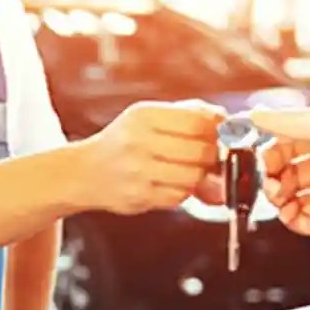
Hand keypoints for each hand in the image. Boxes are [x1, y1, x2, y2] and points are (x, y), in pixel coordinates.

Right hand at [77, 100, 225, 214]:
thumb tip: (224, 118)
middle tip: (208, 156)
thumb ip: (188, 112)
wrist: (85, 172)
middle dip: (211, 155)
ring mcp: (138, 172)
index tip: (219, 134)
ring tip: (188, 169)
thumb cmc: (125, 141)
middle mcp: (138, 142)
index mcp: (144, 116)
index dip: (216, 130)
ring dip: (198, 175)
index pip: (198, 122)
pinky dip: (182, 191)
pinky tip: (170, 183)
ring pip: (193, 176)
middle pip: (200, 151)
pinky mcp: (139, 197)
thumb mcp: (149, 116)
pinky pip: (179, 196)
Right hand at [249, 105, 309, 235]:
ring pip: (292, 197)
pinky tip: (289, 214)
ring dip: (279, 200)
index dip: (269, 152)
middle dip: (271, 177)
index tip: (260, 159)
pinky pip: (307, 221)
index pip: (284, 143)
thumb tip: (255, 114)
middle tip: (270, 182)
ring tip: (279, 199)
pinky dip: (293, 220)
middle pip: (285, 171)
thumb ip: (282, 121)